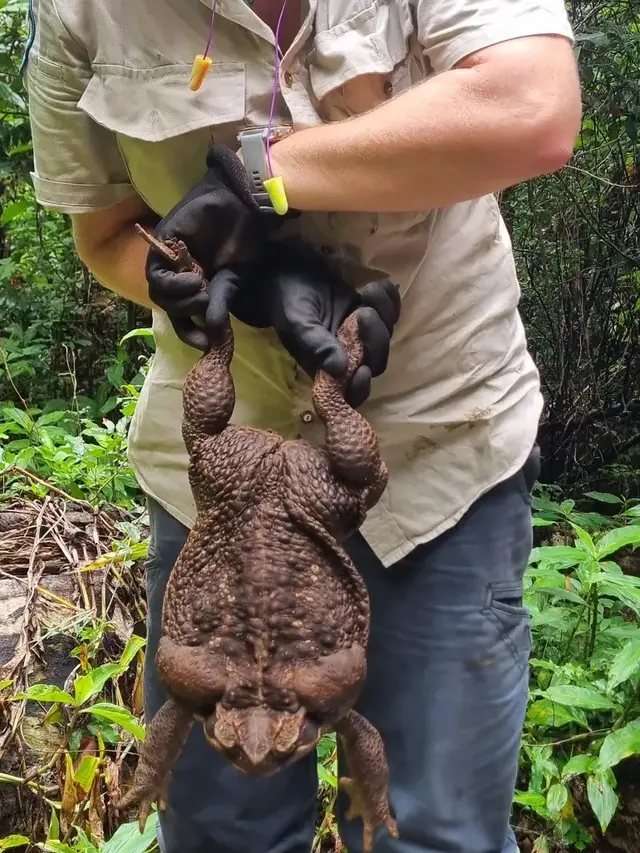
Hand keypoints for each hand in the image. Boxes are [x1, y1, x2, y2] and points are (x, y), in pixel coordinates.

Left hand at [145, 145, 274, 349]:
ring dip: (180, 300)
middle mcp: (180, 275)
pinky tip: (193, 279)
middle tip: (207, 303)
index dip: (190, 332)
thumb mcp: (235, 277)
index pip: (184, 316)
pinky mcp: (162, 246)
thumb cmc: (243, 238)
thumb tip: (213, 330)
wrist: (240, 204)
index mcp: (197, 284)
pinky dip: (173, 285)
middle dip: (187, 314)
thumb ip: (221, 302)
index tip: (204, 344)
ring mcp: (170, 261)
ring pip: (160, 294)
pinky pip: (157, 275)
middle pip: (170, 307)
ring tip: (201, 289)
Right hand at [230, 239, 400, 407]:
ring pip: (387, 335)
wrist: (289, 273)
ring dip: (384, 314)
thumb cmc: (288, 302)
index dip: (361, 387)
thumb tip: (340, 370)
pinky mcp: (370, 311)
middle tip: (363, 312)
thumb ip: (317, 346)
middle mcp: (348, 354)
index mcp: (328, 367)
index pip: (351, 391)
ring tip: (366, 292)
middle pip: (377, 361)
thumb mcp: (298, 324)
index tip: (363, 369)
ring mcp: (362, 334)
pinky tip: (377, 286)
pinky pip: (392, 312)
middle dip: (376, 339)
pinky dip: (390, 299)